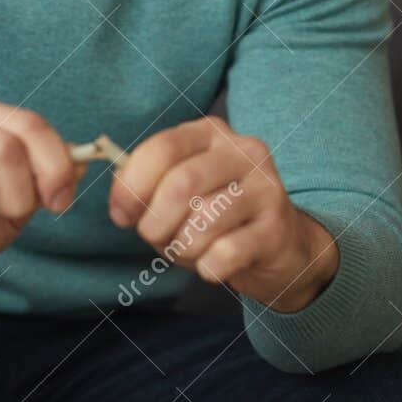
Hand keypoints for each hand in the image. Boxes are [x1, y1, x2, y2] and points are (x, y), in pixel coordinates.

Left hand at [108, 115, 339, 313]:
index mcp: (210, 133)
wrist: (279, 245)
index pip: (162, 148)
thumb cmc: (216, 216)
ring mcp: (266, 188)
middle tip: (155, 238)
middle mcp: (243, 151)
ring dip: (182, 248)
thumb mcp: (179, 193)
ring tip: (189, 250)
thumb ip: (146, 188)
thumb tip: (123, 203)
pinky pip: (225, 253)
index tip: (121, 215)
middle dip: (155, 222)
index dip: (131, 186)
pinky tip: (214, 265)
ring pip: (204, 222)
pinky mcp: (277, 228)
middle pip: (182, 184)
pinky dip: (207, 268)